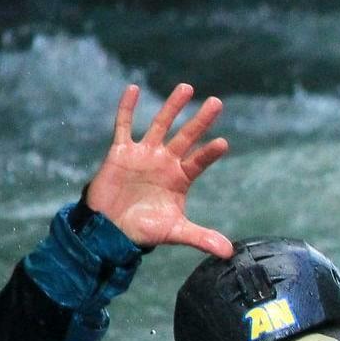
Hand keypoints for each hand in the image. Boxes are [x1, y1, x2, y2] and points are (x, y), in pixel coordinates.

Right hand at [83, 83, 234, 257]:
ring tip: (187, 88)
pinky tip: (132, 88)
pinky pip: (124, 126)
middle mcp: (165, 162)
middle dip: (200, 120)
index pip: (199, 161)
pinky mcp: (121, 152)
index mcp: (180, 178)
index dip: (209, 153)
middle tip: (217, 102)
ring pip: (161, 125)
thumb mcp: (175, 232)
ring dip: (172, 107)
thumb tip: (230, 252)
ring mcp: (144, 154)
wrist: (109, 229)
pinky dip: (127, 108)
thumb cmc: (144, 229)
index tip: (223, 143)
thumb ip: (201, 237)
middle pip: (186, 136)